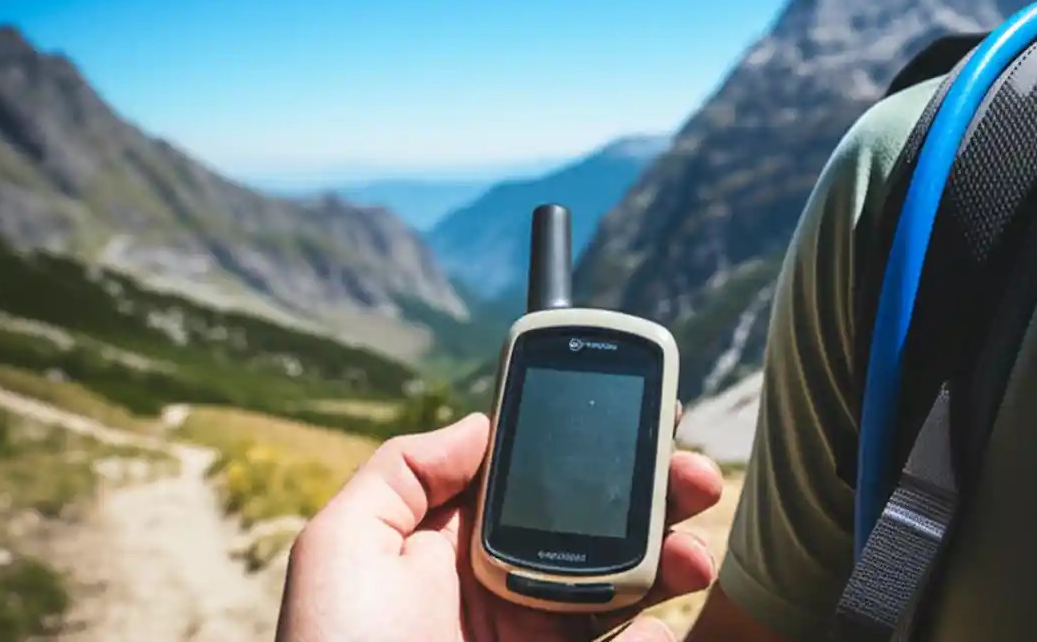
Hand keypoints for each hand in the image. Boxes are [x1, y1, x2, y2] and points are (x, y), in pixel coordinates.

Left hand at [276, 413, 722, 641]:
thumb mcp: (342, 548)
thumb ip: (404, 472)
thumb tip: (481, 424)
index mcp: (456, 542)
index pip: (535, 479)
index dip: (588, 447)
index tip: (638, 416)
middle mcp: (505, 584)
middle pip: (596, 526)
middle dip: (653, 495)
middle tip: (694, 477)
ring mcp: (535, 638)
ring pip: (625, 585)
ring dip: (672, 559)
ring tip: (692, 554)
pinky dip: (653, 639)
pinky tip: (653, 630)